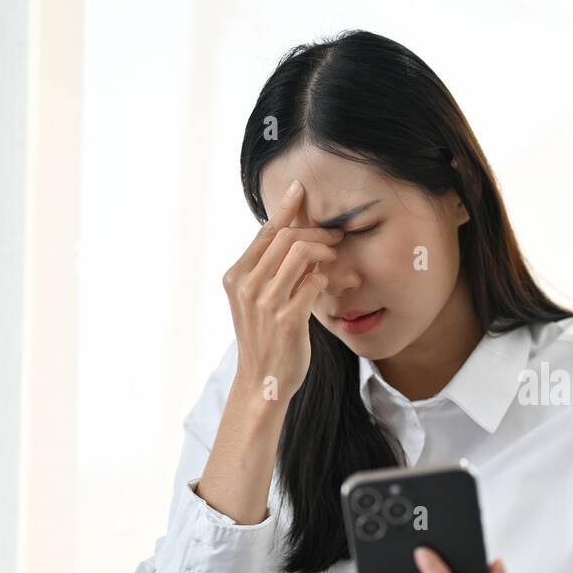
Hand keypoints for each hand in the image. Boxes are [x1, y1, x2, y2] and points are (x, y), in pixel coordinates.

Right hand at [221, 178, 343, 401]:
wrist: (263, 381)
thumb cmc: (264, 339)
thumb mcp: (257, 301)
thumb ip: (269, 271)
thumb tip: (294, 238)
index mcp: (236, 277)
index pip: (264, 232)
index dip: (285, 209)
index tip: (301, 190)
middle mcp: (246, 286)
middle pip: (285, 237)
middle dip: (315, 231)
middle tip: (335, 235)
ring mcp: (266, 303)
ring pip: (300, 254)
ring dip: (324, 250)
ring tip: (336, 257)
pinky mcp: (287, 319)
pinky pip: (313, 282)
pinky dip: (325, 277)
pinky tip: (330, 282)